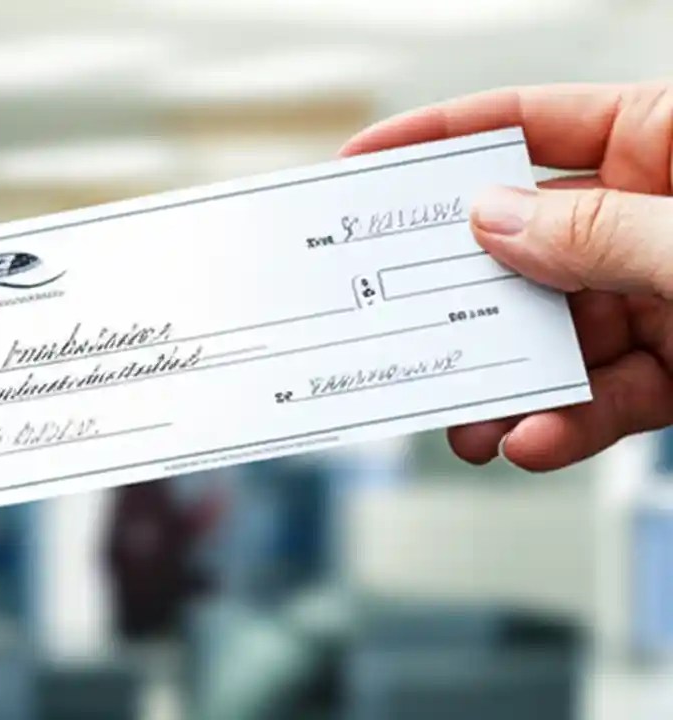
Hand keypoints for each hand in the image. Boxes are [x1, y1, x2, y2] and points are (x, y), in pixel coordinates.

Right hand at [341, 81, 672, 471]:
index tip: (361, 166)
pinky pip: (605, 396)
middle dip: (458, 302)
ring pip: (553, 338)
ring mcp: (664, 293)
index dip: (438, 139)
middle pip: (522, 247)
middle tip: (396, 325)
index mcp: (661, 145)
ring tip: (469, 425)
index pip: (528, 124)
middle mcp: (651, 216)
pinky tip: (537, 440)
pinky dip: (567, 424)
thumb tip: (495, 221)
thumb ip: (599, 232)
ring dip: (505, 387)